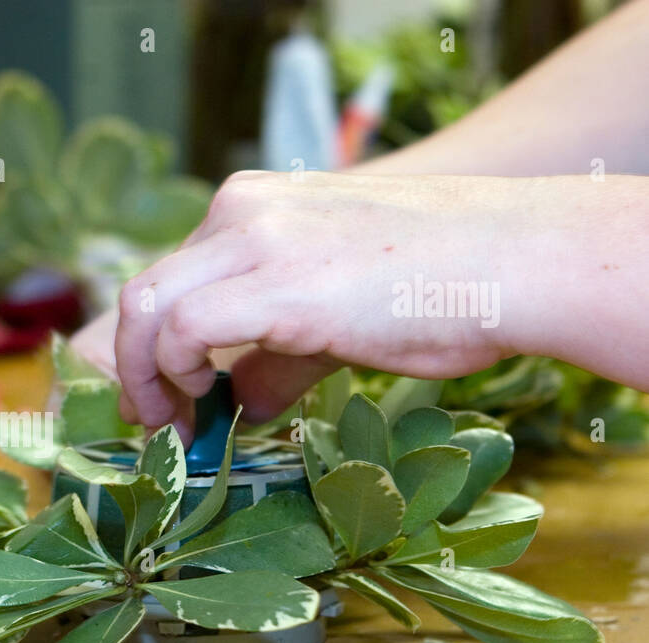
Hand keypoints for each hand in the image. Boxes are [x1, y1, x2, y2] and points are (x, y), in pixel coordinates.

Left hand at [112, 170, 587, 427]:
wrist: (516, 261)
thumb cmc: (445, 285)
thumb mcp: (338, 316)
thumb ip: (279, 355)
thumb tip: (243, 403)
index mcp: (255, 208)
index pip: (172, 278)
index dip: (153, 347)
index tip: (163, 399)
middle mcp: (242, 212)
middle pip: (143, 292)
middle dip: (132, 366)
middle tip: (153, 423)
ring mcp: (254, 241)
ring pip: (144, 307)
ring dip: (142, 378)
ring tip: (170, 427)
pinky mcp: (273, 283)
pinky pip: (181, 330)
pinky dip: (174, 375)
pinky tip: (205, 403)